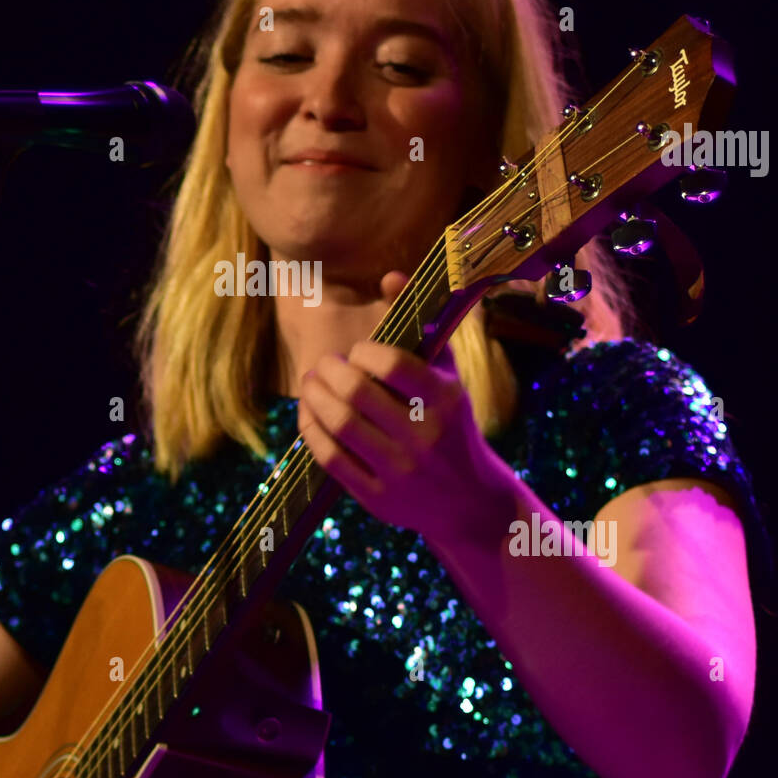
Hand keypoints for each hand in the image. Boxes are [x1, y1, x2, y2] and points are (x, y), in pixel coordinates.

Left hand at [296, 271, 513, 550]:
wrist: (470, 501)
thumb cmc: (453, 424)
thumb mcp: (448, 376)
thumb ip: (422, 326)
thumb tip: (389, 276)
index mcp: (446, 400)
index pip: (392, 364)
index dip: (363, 352)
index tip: (356, 352)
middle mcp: (425, 436)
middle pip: (357, 394)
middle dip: (329, 372)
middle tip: (322, 365)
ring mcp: (401, 471)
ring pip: (339, 425)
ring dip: (314, 397)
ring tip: (310, 383)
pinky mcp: (379, 498)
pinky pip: (331, 459)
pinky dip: (311, 431)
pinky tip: (308, 414)